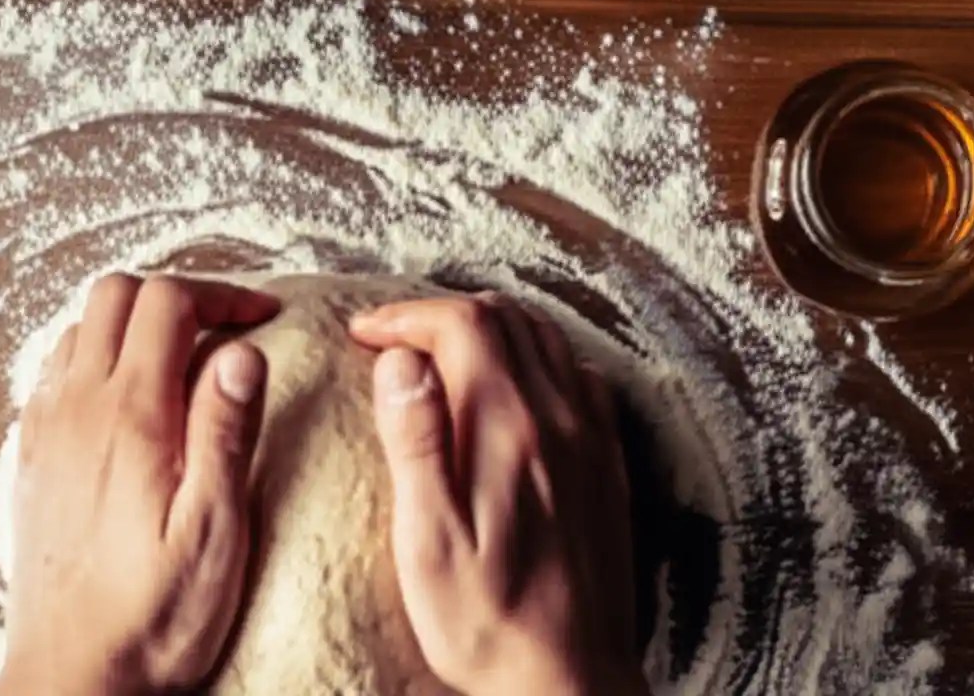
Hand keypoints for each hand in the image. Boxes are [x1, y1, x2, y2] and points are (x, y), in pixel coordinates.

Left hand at [0, 275, 278, 694]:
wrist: (72, 674)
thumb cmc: (154, 615)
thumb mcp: (214, 530)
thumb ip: (226, 432)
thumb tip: (244, 351)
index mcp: (131, 416)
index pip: (167, 302)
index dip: (222, 294)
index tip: (263, 318)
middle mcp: (78, 408)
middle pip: (116, 294)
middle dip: (178, 294)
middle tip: (226, 327)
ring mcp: (46, 428)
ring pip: (81, 325)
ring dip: (134, 321)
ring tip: (184, 357)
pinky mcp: (32, 455)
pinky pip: (56, 370)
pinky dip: (97, 354)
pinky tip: (131, 397)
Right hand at [351, 292, 644, 695]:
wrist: (569, 678)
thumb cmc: (487, 620)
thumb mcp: (428, 540)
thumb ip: (417, 441)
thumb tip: (401, 361)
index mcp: (509, 427)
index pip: (463, 324)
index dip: (407, 314)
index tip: (365, 333)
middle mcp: (559, 419)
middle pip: (506, 318)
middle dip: (441, 313)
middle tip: (393, 340)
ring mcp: (591, 438)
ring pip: (546, 339)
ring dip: (490, 328)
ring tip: (442, 351)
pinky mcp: (608, 463)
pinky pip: (579, 377)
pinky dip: (538, 358)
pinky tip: (514, 388)